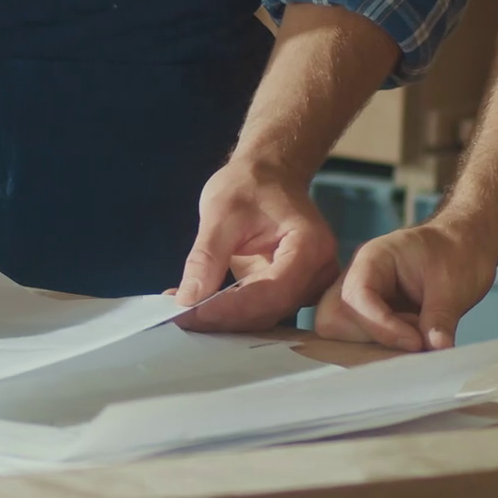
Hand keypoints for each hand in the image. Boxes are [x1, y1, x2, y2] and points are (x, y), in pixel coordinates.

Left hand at [174, 163, 339, 331]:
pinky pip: (258, 311)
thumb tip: (188, 298)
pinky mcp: (289, 293)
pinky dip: (228, 313)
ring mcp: (307, 286)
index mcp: (310, 246)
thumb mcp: (220, 213)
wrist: (267, 177)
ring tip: (185, 313)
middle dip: (224, 318)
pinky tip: (198, 308)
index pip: (273, 292)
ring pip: (263, 318)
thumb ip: (206, 256)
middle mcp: (317, 273)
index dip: (232, 308)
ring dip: (223, 320)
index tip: (192, 313)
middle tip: (180, 317)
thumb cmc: (250, 185)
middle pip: (270, 311)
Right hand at [314, 219, 497, 351]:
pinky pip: (356, 339)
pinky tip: (411, 341)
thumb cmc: (456, 255)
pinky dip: (382, 347)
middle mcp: (355, 278)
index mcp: (372, 259)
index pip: (356, 298)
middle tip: (415, 339)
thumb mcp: (453, 286)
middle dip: (371, 337)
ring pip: (339, 333)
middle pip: (333, 318)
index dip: (381, 327)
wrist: (463, 249)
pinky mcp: (364, 316)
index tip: (416, 342)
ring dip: (376, 344)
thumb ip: (440, 318)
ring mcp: (356, 298)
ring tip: (416, 336)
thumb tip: (437, 348)